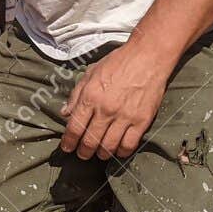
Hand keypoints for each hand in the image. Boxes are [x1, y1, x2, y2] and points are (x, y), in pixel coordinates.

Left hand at [59, 42, 170, 159]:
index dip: (68, 142)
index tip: (67, 148)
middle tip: (82, 154)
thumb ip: (76, 95)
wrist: (148, 56)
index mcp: (90, 96)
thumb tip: (65, 114)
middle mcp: (105, 109)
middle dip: (84, 152)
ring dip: (101, 154)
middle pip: (90, 141)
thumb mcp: (90, 73)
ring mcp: (124, 116)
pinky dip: (121, 152)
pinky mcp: (142, 120)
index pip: (74, 127)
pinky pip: (129, 145)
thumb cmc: (118, 62)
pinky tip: (118, 151)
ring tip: (99, 154)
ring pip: (108, 146)